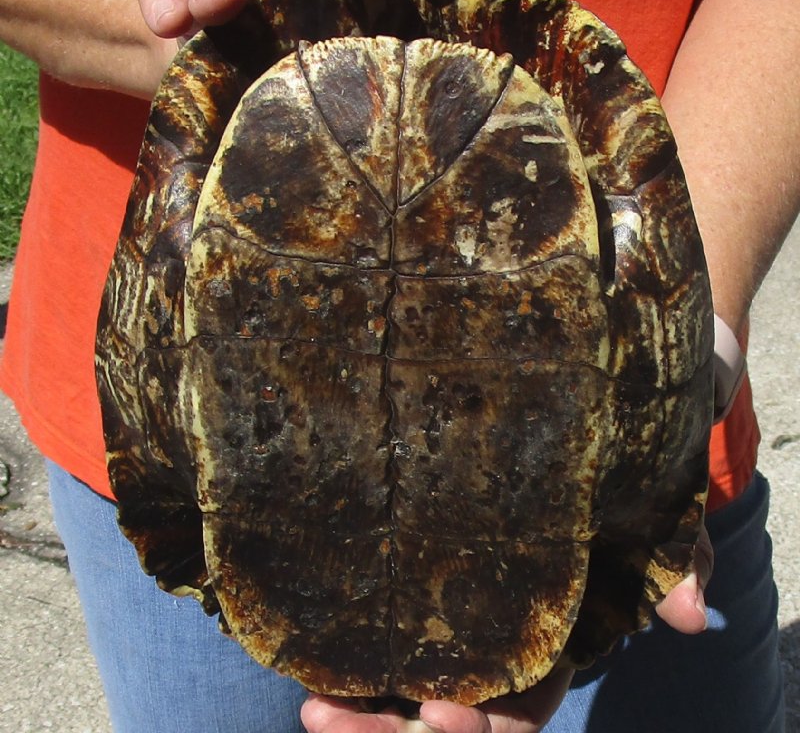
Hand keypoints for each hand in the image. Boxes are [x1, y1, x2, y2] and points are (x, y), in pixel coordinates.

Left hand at [300, 527, 712, 731]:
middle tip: (332, 719)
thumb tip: (691, 614)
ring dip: (356, 714)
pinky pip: (371, 648)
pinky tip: (306, 661)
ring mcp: (446, 628)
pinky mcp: (410, 598)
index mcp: (547, 648)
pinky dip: (341, 665)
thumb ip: (676, 557)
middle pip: (446, 718)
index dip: (484, 726)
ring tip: (311, 708)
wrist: (559, 441)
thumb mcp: (648, 516)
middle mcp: (492, 651)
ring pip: (400, 694)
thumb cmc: (607, 488)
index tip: (445, 715)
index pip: (517, 711)